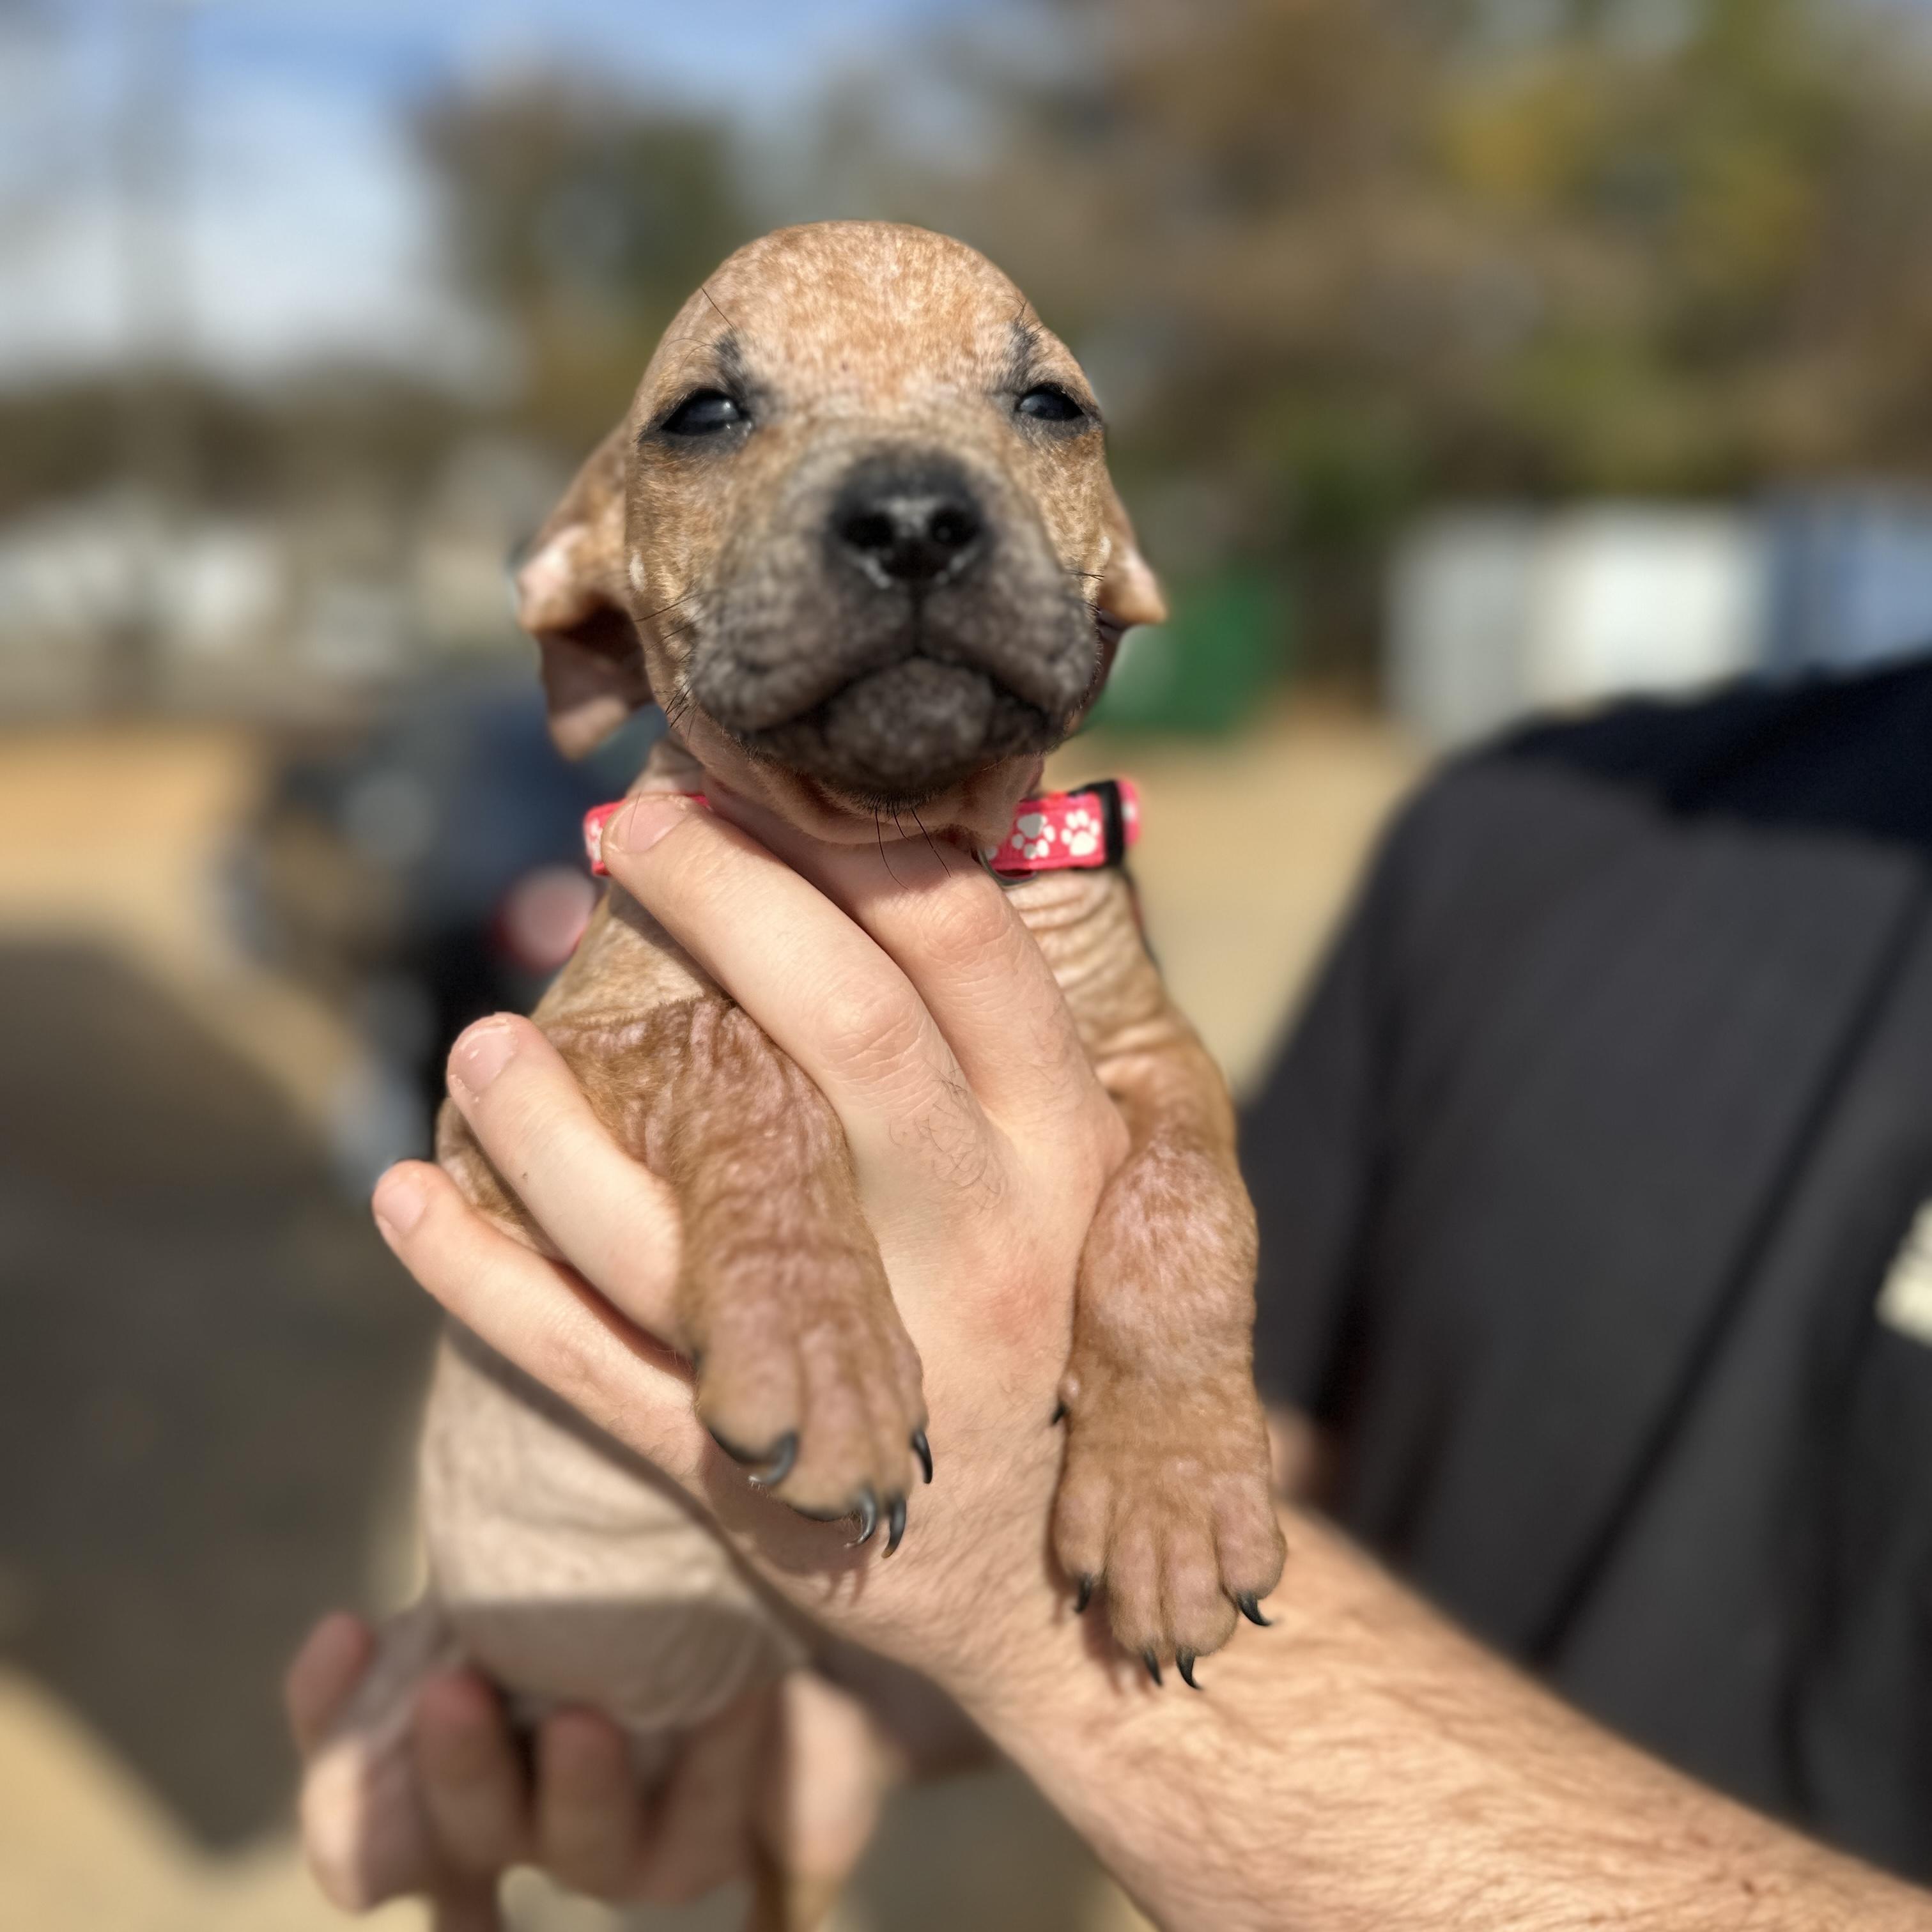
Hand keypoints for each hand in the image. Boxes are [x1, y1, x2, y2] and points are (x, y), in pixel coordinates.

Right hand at [286, 1612, 911, 1925]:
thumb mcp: (535, 1555)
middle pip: (460, 1831)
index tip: (347, 1629)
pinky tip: (737, 1695)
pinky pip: (701, 1829)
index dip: (336, 1717)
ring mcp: (603, 1842)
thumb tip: (379, 1608)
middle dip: (454, 1770)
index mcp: (440, 1747)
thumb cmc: (614, 1560)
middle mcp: (509, 1813)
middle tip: (453, 1688)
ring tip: (583, 1724)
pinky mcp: (697, 1847)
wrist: (746, 1579)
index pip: (352, 1772)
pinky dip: (714, 1767)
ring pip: (578, 1854)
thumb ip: (471, 1581)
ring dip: (575, 1795)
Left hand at [370, 788, 1129, 1709]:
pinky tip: (399, 1197)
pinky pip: (590, 1363)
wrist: (1041, 1589)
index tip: (747, 780)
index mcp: (1059, 1154)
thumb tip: (893, 858)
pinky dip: (478, 1279)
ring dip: (554, 1113)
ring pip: (684, 1218)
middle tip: (626, 828)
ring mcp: (866, 1363)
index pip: (961, 946)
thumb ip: (997, 1054)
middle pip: (841, 1030)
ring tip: (478, 1037)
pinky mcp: (750, 1468)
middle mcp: (977, 1242)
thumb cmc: (1038, 1335)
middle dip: (723, 900)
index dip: (845, 836)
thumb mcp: (1068, 1191)